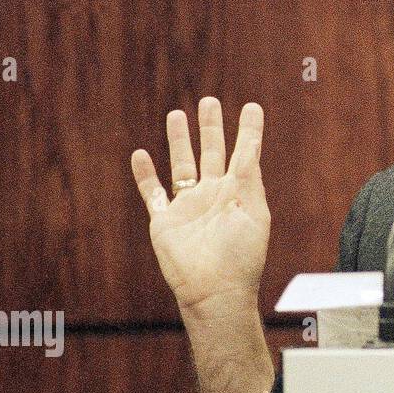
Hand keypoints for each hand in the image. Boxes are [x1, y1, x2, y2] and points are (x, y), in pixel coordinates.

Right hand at [130, 98, 269, 318]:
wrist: (215, 291)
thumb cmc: (241, 256)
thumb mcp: (253, 212)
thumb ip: (249, 178)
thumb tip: (251, 146)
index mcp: (239, 193)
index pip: (245, 153)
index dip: (248, 130)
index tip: (252, 107)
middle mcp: (214, 195)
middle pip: (211, 152)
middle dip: (211, 127)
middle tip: (209, 101)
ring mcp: (188, 207)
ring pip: (182, 165)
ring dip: (179, 140)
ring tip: (177, 114)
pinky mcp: (165, 221)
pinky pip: (153, 193)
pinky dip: (144, 174)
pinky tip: (141, 155)